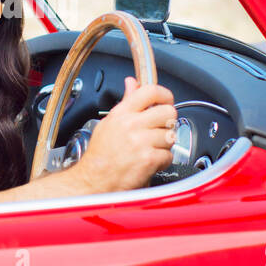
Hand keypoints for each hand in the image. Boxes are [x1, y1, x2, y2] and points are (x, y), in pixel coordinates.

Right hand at [75, 75, 176, 192]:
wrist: (94, 181)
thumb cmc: (100, 156)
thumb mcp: (109, 123)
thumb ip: (126, 102)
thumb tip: (132, 83)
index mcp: (122, 113)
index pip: (150, 91)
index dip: (165, 95)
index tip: (166, 101)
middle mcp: (131, 125)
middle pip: (168, 112)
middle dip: (168, 122)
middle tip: (160, 129)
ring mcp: (141, 142)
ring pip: (171, 135)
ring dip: (165, 144)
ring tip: (151, 149)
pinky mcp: (148, 159)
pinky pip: (169, 155)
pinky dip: (162, 161)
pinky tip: (150, 162)